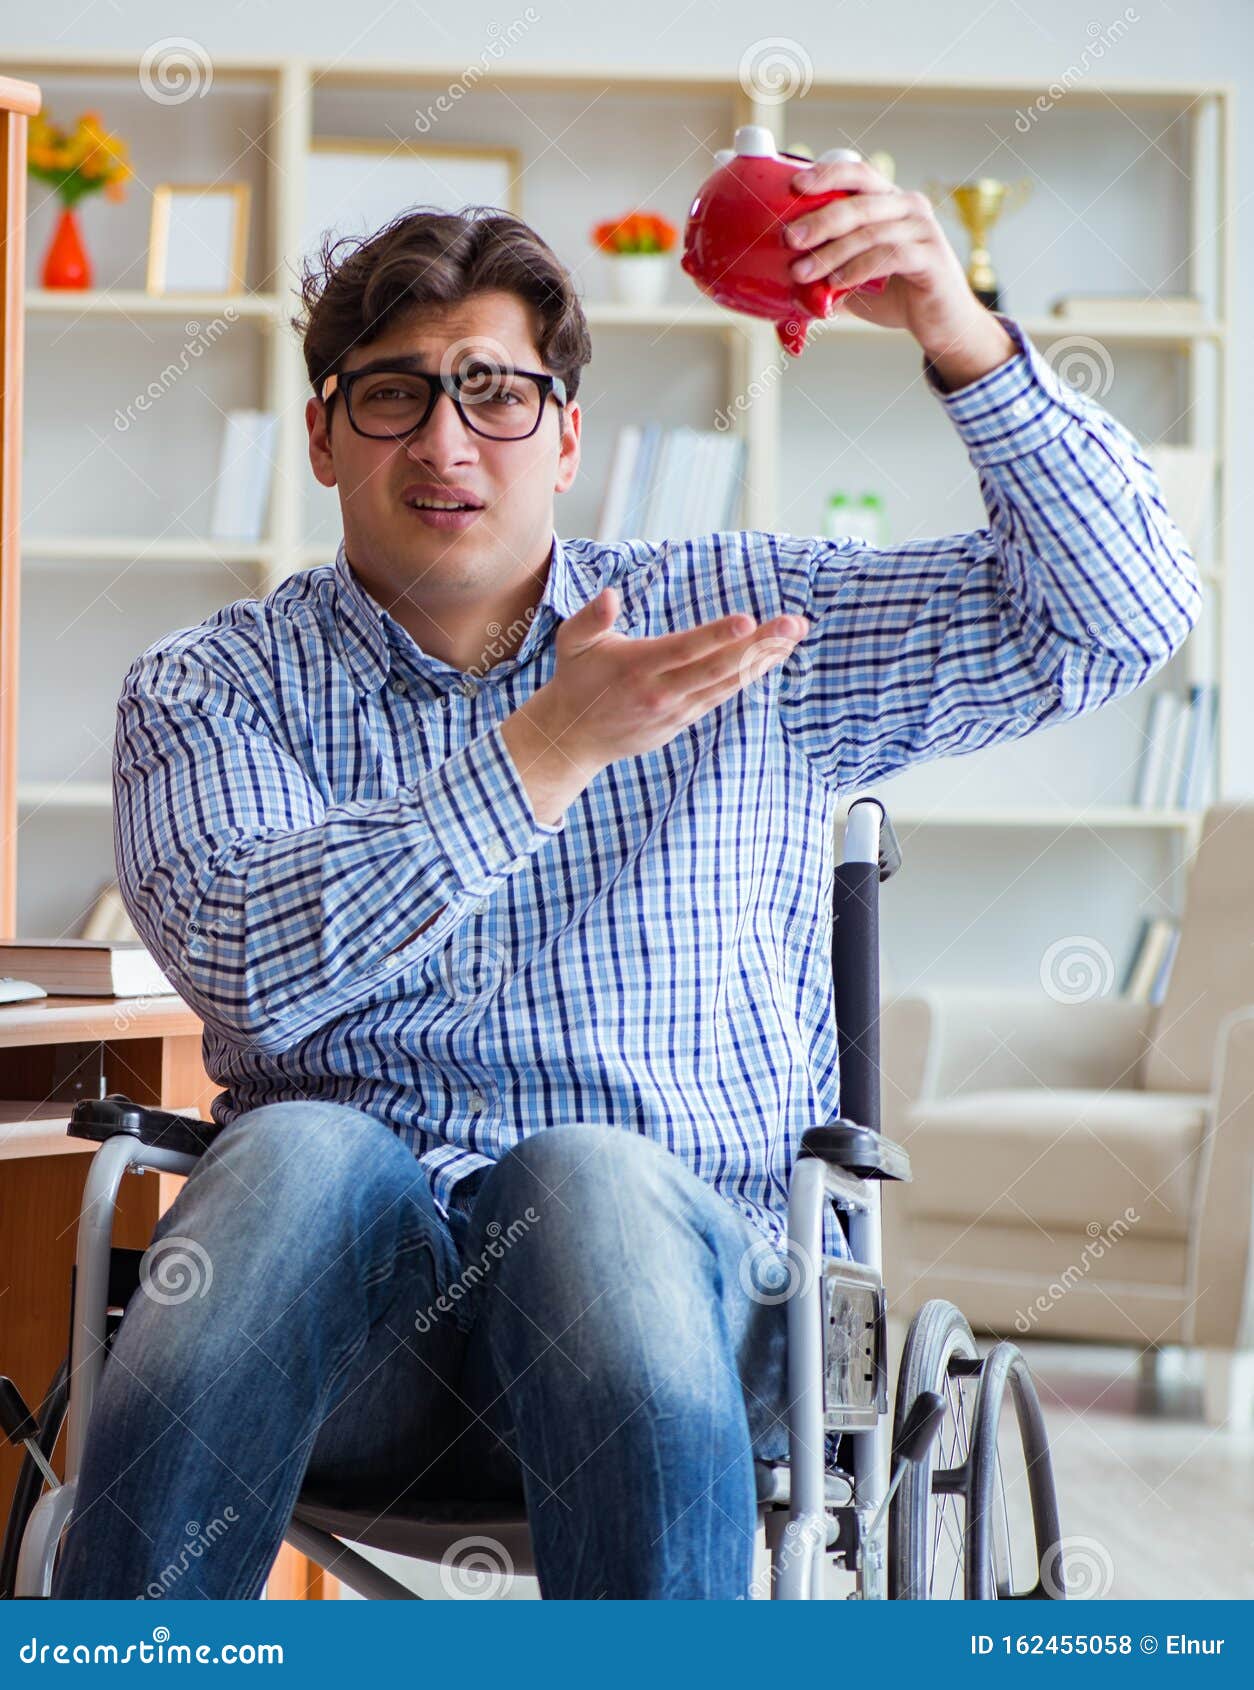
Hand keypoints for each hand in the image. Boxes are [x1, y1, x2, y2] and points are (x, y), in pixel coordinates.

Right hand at [512, 587, 808, 785]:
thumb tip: (610, 595)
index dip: (717, 636)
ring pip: (726, 683)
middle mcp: (662, 691)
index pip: (684, 649)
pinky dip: (748, 676)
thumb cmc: (577, 678)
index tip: (749, 620)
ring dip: (763, 660)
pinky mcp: (684, 719)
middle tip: (794, 624)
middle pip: (717, 667)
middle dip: (759, 645)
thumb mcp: (572, 643)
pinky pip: (722, 695)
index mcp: (638, 667)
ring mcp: (676, 709)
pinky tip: (772, 658)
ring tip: (794, 637)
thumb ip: (591, 618)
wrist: (575, 737)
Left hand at [782, 154, 991, 356]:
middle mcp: (910, 207)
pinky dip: (858, 269)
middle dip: (820, 219)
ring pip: (870, 232)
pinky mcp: (932, 258)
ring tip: (802, 273)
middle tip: (789, 239)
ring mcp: (924, 230)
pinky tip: (836, 285)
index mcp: (890, 201)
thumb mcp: (856, 278)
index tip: (795, 184)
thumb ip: (829, 270)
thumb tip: (786, 277)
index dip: (827, 174)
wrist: (943, 324)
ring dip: (831, 253)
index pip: (858, 174)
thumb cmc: (898, 295)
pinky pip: (890, 256)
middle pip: (859, 202)